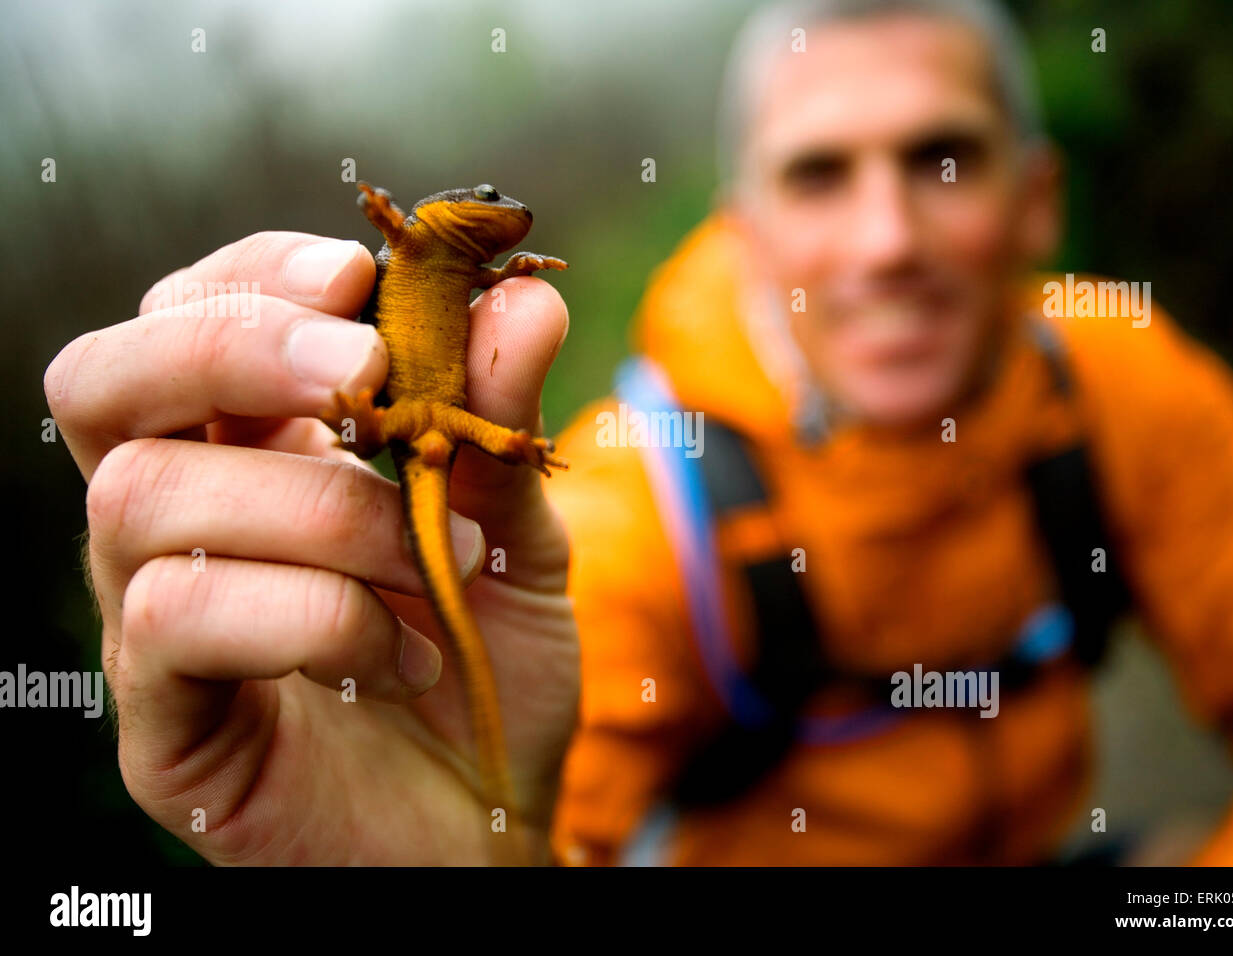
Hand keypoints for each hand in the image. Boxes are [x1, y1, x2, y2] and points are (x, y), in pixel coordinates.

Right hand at [44, 232, 578, 863]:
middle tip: (360, 374)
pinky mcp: (163, 720)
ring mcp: (153, 619)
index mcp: (251, 453)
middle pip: (104, 382)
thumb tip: (525, 299)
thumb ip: (503, 425)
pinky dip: (315, 615)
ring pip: (143, 496)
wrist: (493, 817)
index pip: (186, 317)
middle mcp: (181, 522)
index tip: (358, 278)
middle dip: (230, 346)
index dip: (253, 278)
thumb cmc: (492, 666)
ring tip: (431, 560)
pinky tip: (399, 654)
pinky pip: (179, 618)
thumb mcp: (518, 534)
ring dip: (319, 508)